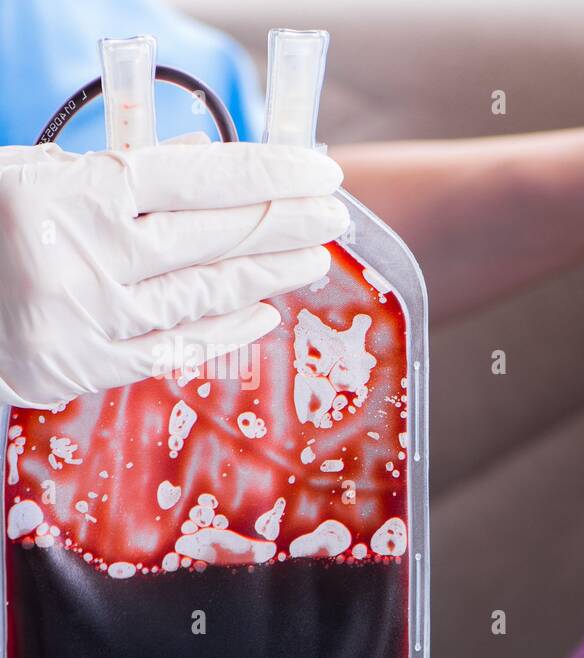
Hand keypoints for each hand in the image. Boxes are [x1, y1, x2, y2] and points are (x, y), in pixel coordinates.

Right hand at [0, 137, 347, 406]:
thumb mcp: (37, 174)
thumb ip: (121, 168)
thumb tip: (203, 157)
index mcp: (76, 191)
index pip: (199, 177)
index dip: (270, 175)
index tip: (320, 173)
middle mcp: (89, 253)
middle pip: (216, 236)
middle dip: (287, 222)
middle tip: (335, 215)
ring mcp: (93, 314)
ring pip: (208, 292)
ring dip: (271, 274)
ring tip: (314, 257)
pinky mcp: (89, 364)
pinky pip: (178, 346)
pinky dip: (228, 329)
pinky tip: (266, 312)